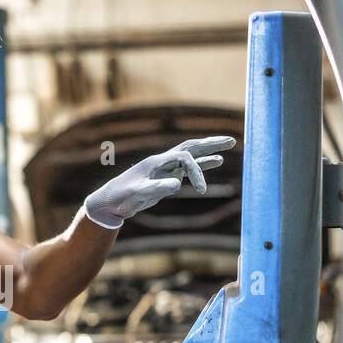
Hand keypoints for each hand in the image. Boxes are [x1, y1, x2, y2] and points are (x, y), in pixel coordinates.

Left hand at [83, 135, 235, 228]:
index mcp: (156, 161)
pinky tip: (216, 163)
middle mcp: (163, 161)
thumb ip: (155, 188)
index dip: (196, 171)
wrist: (110, 202)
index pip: (184, 158)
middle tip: (232, 140)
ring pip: (191, 156)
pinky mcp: (166, 178)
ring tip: (229, 145)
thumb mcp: (137, 194)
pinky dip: (202, 165)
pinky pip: (188, 169)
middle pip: (191, 147)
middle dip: (211, 144)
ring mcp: (165, 169)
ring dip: (209, 151)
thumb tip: (177, 184)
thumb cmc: (120, 196)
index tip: (202, 189)